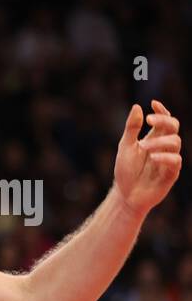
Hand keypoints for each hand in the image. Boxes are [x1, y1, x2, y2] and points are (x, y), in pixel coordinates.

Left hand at [113, 100, 180, 216]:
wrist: (125, 195)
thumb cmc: (125, 171)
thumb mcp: (126, 147)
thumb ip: (131, 129)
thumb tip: (137, 107)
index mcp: (154, 138)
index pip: (165, 120)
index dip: (162, 111)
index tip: (153, 104)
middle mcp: (164, 147)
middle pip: (173, 127)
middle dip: (164, 120)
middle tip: (149, 120)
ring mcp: (169, 159)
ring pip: (176, 142)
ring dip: (160, 141)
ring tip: (144, 147)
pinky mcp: (171, 173)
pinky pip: (175, 161)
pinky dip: (165, 157)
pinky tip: (153, 157)